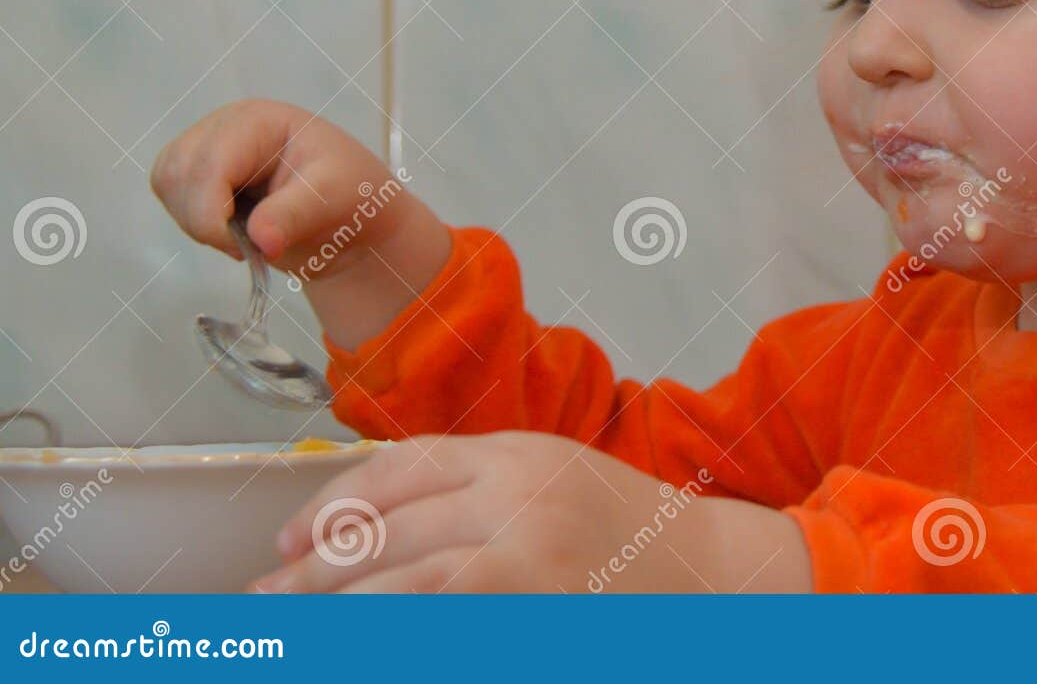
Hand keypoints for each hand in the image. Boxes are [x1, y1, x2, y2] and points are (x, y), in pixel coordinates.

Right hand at [150, 98, 451, 348]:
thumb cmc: (350, 195)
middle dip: (203, 219)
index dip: (211, 212)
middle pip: (177, 171)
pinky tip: (231, 229)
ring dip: (196, 222)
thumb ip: (294, 216)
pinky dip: (195, 222)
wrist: (350, 219)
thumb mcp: (333, 200)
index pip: (209, 162)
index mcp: (258, 121)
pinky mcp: (201, 175)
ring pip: (167, 184)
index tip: (241, 248)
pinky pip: (173, 198)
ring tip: (242, 236)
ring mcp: (210, 148)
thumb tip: (261, 240)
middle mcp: (226, 127)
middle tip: (246, 245)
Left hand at [249, 432, 812, 592]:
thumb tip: (378, 527)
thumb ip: (480, 489)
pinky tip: (366, 640)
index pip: (404, 466)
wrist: (713, 571)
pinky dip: (398, 631)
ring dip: (339, 609)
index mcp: (518, 452)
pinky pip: (444, 620)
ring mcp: (529, 554)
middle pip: (391, 526)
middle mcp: (519, 493)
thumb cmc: (630, 534)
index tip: (291, 537)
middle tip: (267, 597)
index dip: (335, 502)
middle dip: (316, 566)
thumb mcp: (555, 482)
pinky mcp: (536, 608)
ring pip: (405, 581)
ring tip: (293, 629)